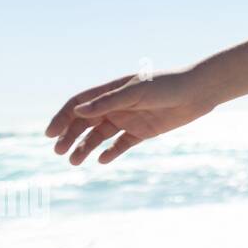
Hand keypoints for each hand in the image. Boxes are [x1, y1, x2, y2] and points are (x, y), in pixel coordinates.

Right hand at [44, 69, 218, 164]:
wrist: (198, 93)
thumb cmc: (167, 86)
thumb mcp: (136, 93)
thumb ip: (108, 103)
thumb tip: (78, 111)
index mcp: (111, 91)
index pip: (79, 104)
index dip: (62, 117)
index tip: (50, 134)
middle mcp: (117, 105)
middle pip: (85, 122)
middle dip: (70, 136)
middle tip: (59, 152)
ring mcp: (129, 119)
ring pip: (100, 135)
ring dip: (86, 147)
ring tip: (74, 161)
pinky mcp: (142, 132)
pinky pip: (121, 144)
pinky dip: (110, 152)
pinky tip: (102, 160)